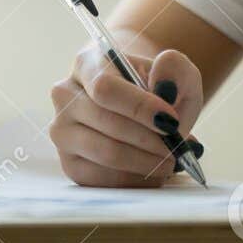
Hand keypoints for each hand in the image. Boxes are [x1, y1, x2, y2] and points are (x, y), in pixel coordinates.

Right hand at [48, 46, 203, 186]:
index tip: (171, 121)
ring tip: (171, 160)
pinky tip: (154, 171)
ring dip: (146, 161)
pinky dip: (135, 179)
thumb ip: (175, 67)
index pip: (105, 87)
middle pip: (106, 123)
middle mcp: (65, 95)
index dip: (139, 107)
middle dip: (149, 139)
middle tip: (179, 148)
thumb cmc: (156, 85)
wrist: (140, 105)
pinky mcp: (70, 163)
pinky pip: (102, 178)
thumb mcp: (174, 69)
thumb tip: (163, 83)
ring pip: (105, 153)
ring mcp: (63, 131)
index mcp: (86, 63)